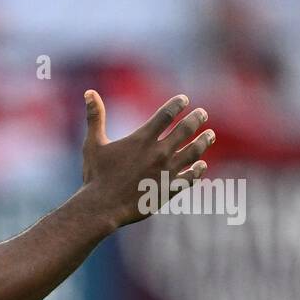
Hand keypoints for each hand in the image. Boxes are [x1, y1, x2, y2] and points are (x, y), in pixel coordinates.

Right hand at [81, 90, 214, 227]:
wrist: (101, 207)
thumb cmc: (95, 175)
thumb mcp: (93, 143)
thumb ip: (95, 117)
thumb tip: (89, 92)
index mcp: (142, 139)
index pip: (167, 114)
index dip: (178, 104)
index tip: (184, 100)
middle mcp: (158, 152)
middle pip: (185, 129)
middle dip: (196, 118)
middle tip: (202, 114)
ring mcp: (166, 171)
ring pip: (193, 152)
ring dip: (204, 141)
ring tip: (210, 135)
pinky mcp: (168, 189)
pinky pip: (190, 178)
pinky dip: (198, 170)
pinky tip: (202, 165)